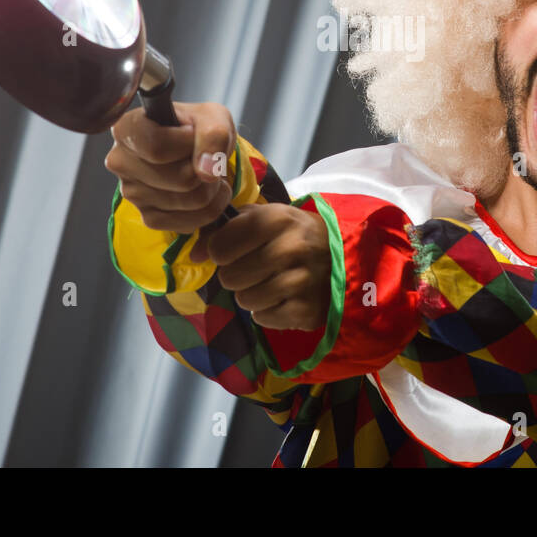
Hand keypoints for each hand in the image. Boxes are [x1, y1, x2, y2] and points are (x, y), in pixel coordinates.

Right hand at [104, 102, 235, 233]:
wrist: (197, 150)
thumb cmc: (198, 128)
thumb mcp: (212, 117)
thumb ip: (213, 135)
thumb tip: (207, 172)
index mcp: (127, 129)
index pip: (158, 147)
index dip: (188, 144)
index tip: (193, 134)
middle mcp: (120, 162)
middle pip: (181, 179)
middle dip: (207, 169)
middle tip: (205, 158)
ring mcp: (132, 193)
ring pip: (192, 201)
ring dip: (211, 188)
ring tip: (205, 172)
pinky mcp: (148, 217)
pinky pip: (191, 221)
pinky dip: (209, 208)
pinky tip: (202, 190)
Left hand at [190, 203, 331, 330]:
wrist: (343, 257)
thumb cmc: (294, 234)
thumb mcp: (266, 218)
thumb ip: (224, 230)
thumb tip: (193, 256)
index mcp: (277, 219)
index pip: (220, 247)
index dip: (221, 251)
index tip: (234, 250)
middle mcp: (291, 248)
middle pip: (229, 277)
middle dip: (236, 275)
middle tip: (255, 268)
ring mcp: (302, 282)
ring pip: (244, 300)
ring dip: (251, 294)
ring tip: (271, 282)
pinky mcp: (307, 310)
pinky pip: (262, 318)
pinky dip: (267, 311)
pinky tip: (284, 297)